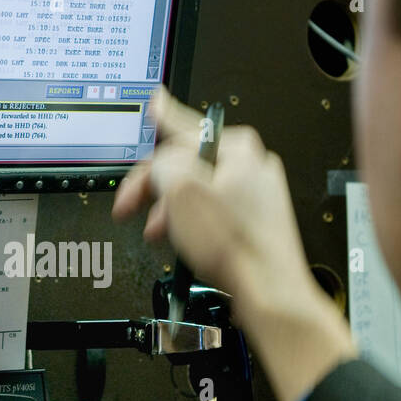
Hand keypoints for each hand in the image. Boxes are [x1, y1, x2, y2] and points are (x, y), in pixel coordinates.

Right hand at [114, 88, 315, 316]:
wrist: (268, 293)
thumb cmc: (236, 246)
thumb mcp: (181, 190)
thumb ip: (162, 163)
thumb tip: (158, 164)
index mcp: (237, 148)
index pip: (185, 127)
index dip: (158, 126)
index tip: (153, 107)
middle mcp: (251, 166)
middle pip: (187, 163)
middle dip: (156, 185)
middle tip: (131, 204)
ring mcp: (254, 196)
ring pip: (197, 191)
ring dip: (170, 209)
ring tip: (158, 232)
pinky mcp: (253, 222)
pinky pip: (211, 212)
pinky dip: (189, 224)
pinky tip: (181, 241)